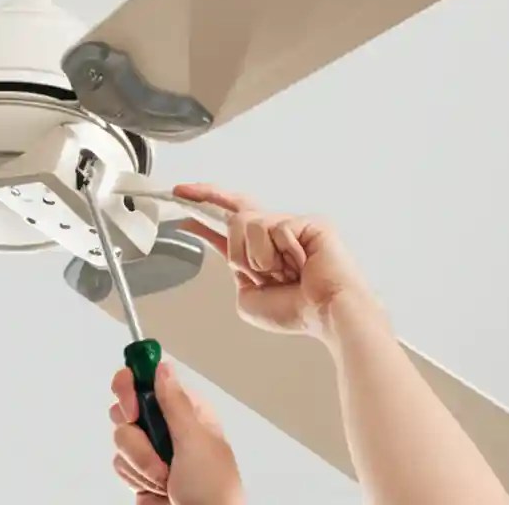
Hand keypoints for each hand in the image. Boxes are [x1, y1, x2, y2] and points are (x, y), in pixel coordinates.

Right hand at [109, 361, 242, 504]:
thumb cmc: (213, 490)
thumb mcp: (196, 440)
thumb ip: (175, 404)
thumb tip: (162, 368)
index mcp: (187, 411)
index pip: (149, 379)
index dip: (132, 385)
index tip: (132, 405)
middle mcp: (168, 426)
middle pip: (127, 405)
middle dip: (136, 432)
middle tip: (154, 445)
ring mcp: (152, 449)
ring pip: (121, 437)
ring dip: (141, 461)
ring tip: (165, 477)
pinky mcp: (138, 471)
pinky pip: (119, 462)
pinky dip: (135, 476)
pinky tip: (156, 487)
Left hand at [174, 183, 376, 338]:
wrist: (327, 314)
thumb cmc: (297, 311)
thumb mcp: (247, 295)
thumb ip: (233, 268)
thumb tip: (223, 246)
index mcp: (262, 248)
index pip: (228, 219)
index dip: (204, 204)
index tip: (182, 194)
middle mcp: (275, 232)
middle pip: (235, 217)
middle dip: (240, 247)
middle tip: (262, 273)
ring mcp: (292, 224)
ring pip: (247, 223)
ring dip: (259, 257)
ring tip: (285, 274)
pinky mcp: (308, 221)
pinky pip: (275, 228)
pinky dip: (283, 254)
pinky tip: (302, 266)